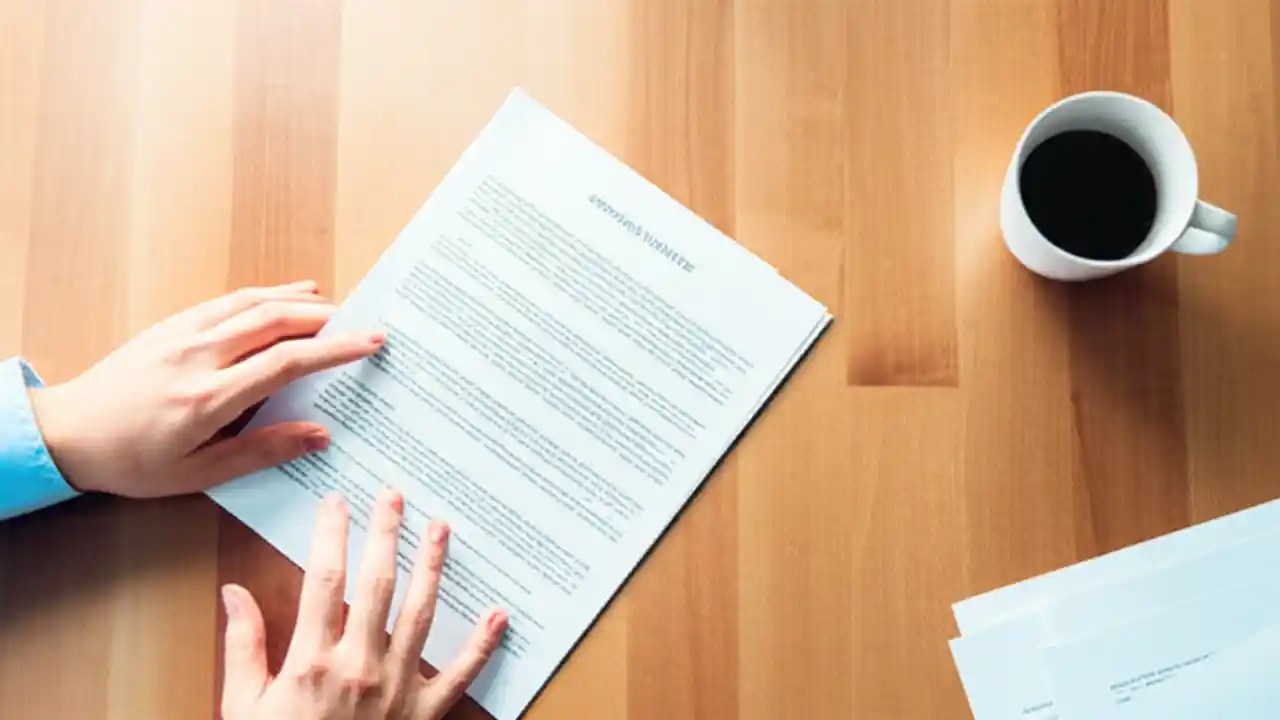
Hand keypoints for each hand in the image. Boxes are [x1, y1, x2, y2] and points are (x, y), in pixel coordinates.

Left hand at [29, 281, 383, 496]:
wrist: (68, 432)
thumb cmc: (132, 462)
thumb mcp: (198, 474)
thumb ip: (262, 451)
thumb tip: (319, 433)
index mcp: (208, 398)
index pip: (285, 362)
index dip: (334, 349)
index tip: (370, 342)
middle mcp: (199, 356)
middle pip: (276, 321)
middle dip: (327, 319)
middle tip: (364, 324)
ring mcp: (183, 334)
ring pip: (254, 303)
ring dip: (300, 301)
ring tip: (336, 306)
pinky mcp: (173, 324)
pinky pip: (228, 300)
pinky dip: (266, 294)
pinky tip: (288, 295)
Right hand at [221, 492, 507, 719]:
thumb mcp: (243, 706)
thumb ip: (243, 645)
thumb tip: (233, 592)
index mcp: (312, 660)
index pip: (325, 579)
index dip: (332, 534)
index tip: (336, 503)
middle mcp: (360, 667)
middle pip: (378, 584)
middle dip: (386, 534)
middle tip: (394, 496)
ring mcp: (397, 689)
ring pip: (421, 614)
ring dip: (432, 567)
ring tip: (440, 528)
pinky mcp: (423, 714)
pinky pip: (460, 675)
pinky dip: (483, 645)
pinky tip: (500, 614)